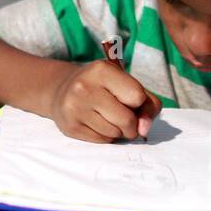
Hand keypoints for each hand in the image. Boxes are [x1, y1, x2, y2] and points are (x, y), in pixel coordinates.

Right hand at [45, 60, 161, 142]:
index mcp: (102, 70)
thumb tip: (144, 129)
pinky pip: (102, 141)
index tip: (131, 100)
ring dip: (118, 131)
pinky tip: (96, 123)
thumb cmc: (103, 87)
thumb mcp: (126, 83)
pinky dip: (105, 136)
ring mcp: (74, 108)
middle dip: (131, 124)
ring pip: (115, 133)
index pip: (137, 96)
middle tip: (124, 116)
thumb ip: (147, 103)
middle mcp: (84, 87)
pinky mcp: (70, 126)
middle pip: (126, 120)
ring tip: (107, 117)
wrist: (62, 90)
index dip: (140, 103)